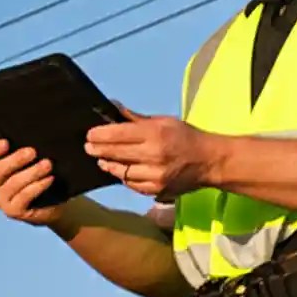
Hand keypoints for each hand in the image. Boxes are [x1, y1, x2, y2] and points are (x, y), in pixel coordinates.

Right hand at [0, 139, 64, 225]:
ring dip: (32, 172)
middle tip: (32, 152)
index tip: (6, 143)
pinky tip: (49, 179)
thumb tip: (36, 137)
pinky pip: (24, 197)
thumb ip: (27, 149)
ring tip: (47, 165)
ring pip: (13, 183)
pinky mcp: (13, 211)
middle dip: (16, 160)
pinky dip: (37, 186)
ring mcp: (1, 200)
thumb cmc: (41, 174)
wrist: (54, 202)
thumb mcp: (32, 159)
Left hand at [85, 107, 220, 199]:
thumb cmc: (186, 137)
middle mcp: (153, 155)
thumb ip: (136, 118)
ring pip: (122, 171)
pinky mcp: (157, 190)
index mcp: (155, 134)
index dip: (101, 134)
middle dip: (98, 149)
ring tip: (101, 159)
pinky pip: (132, 184)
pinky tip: (119, 170)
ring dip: (108, 164)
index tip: (89, 134)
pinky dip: (123, 177)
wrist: (209, 161)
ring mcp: (155, 175)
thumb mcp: (164, 121)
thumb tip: (112, 107)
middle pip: (116, 153)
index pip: (119, 134)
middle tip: (87, 147)